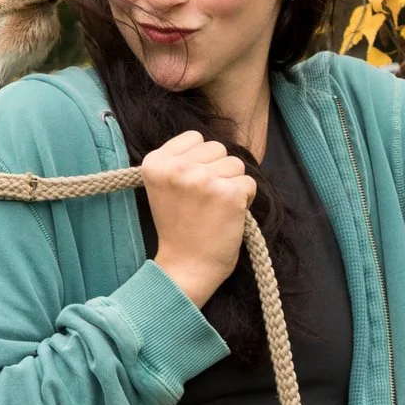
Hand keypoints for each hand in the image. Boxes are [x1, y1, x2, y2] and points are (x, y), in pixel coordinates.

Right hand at [143, 130, 253, 307]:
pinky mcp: (228, 194)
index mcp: (155, 162)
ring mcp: (203, 179)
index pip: (195, 137)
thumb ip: (178, 160)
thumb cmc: (178, 227)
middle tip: (204, 200)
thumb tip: (210, 144)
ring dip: (232, 184)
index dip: (199, 160)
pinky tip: (227, 215)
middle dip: (217, 170)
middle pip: (217, 147)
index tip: (189, 186)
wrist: (185, 267)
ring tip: (215, 207)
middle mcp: (177, 167)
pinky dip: (244, 200)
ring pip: (236, 163)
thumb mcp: (163, 186)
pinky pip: (249, 184)